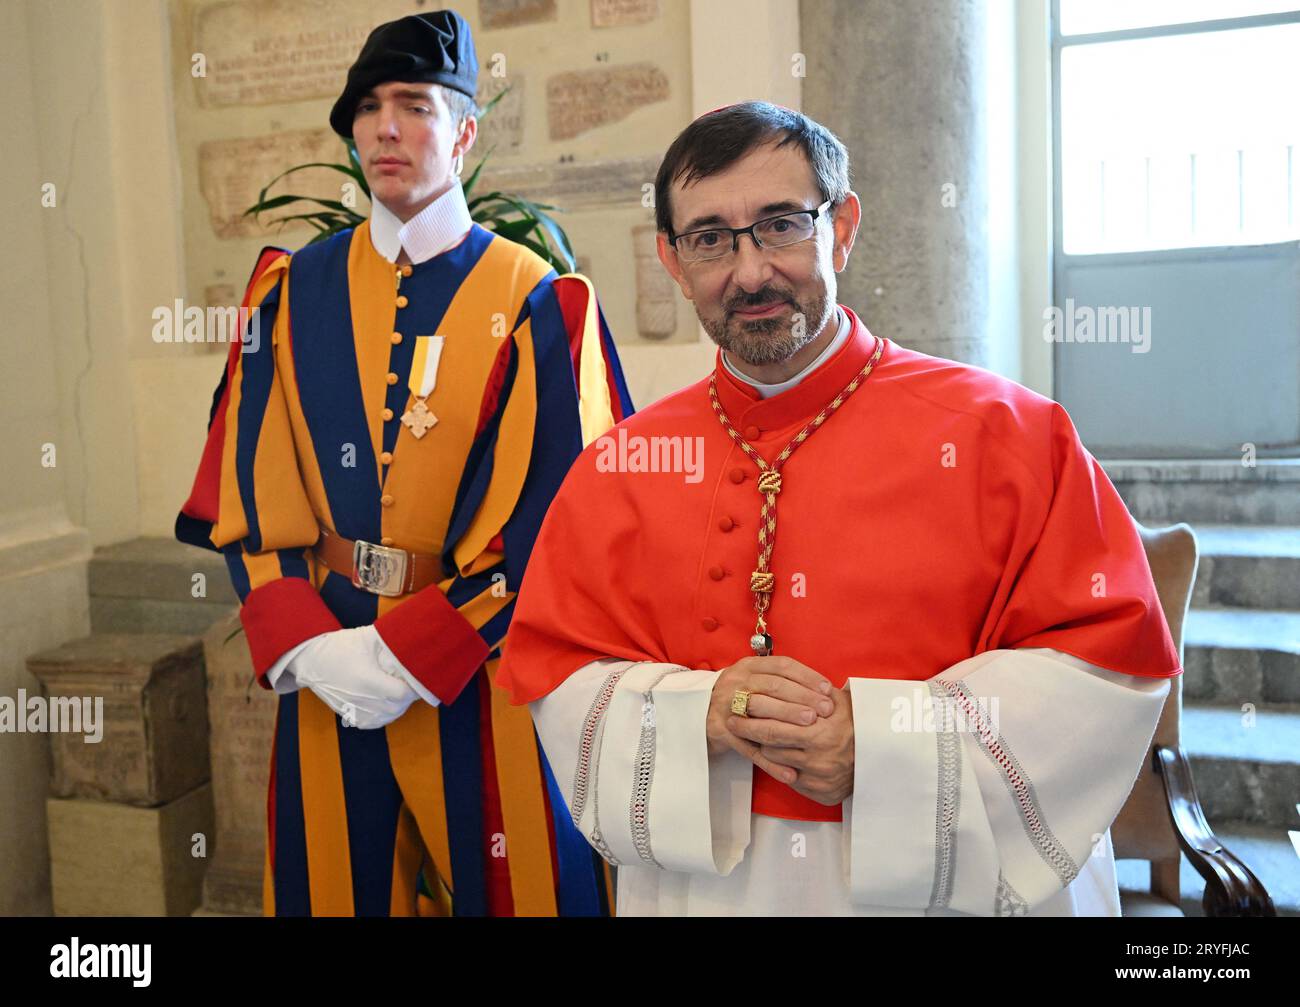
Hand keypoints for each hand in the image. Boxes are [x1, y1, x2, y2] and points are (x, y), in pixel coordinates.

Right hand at [292, 626, 417, 728]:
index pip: (401, 693)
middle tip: (413, 683)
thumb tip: (413, 638)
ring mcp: (354, 709)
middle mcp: (361, 698)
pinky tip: (388, 703)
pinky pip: (376, 722)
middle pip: (398, 706)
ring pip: (389, 716)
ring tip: (401, 691)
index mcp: (366, 679)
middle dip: (409, 696)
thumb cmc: (339, 647)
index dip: (413, 688)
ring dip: (399, 706)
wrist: (310, 662)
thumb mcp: (366, 637)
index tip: (418, 678)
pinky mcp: (349, 715)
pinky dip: (386, 715)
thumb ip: (390, 639)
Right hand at [707, 655, 833, 774]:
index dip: (807, 676)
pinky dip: (770, 762)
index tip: (827, 689)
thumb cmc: (739, 697)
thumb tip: (826, 691)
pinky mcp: (719, 731)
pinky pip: (748, 749)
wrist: (699, 712)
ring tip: (811, 730)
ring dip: (787, 721)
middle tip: (826, 710)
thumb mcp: (754, 680)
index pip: (781, 665)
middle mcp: (734, 681)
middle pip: (773, 686)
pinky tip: (790, 773)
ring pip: (760, 712)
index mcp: (747, 666)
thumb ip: (781, 681)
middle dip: (803, 697)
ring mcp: (724, 705)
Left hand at [728, 683, 854, 805]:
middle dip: (747, 729)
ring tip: (753, 734)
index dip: (754, 714)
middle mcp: (819, 755)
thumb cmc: (854, 723)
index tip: (740, 704)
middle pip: (771, 741)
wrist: (878, 758)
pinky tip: (773, 754)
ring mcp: (818, 776)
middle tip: (732, 720)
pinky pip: (787, 777)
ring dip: (762, 746)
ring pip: (775, 759)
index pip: (776, 723)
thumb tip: (781, 674)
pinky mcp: (818, 791)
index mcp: (823, 729)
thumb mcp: (839, 702)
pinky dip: (778, 765)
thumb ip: (813, 690)